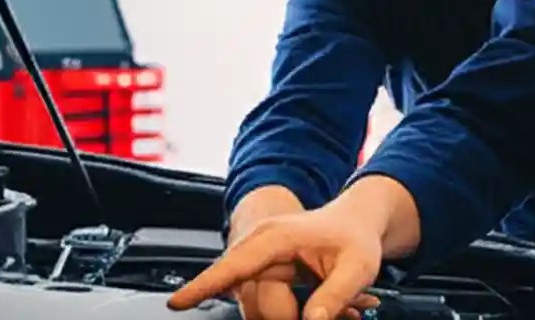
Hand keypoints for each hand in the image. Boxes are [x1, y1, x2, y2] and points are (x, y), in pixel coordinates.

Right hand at [166, 203, 383, 319]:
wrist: (356, 223)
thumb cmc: (355, 236)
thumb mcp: (358, 266)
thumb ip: (335, 296)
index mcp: (274, 238)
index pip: (233, 266)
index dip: (203, 285)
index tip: (177, 301)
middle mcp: (260, 250)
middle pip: (258, 303)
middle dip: (289, 315)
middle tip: (335, 311)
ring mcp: (261, 266)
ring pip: (263, 311)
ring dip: (296, 315)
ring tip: (341, 305)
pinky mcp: (266, 281)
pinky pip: (270, 310)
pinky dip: (297, 314)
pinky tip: (336, 308)